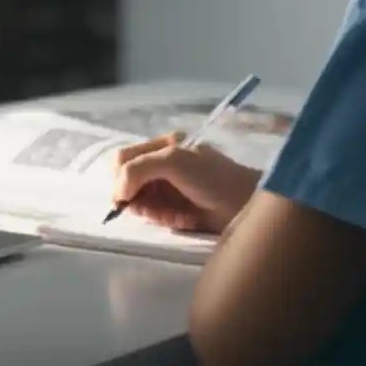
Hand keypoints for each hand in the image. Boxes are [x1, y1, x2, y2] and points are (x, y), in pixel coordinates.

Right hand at [112, 132, 260, 233]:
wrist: (248, 205)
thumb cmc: (212, 178)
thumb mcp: (174, 161)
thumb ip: (139, 169)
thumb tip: (119, 193)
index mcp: (163, 145)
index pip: (123, 158)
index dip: (118, 178)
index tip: (124, 198)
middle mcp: (164, 164)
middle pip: (129, 182)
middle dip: (136, 198)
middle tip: (150, 208)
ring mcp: (171, 187)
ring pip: (141, 202)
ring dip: (151, 211)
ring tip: (171, 214)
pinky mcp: (179, 209)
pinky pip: (157, 215)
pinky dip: (163, 219)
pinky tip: (180, 219)